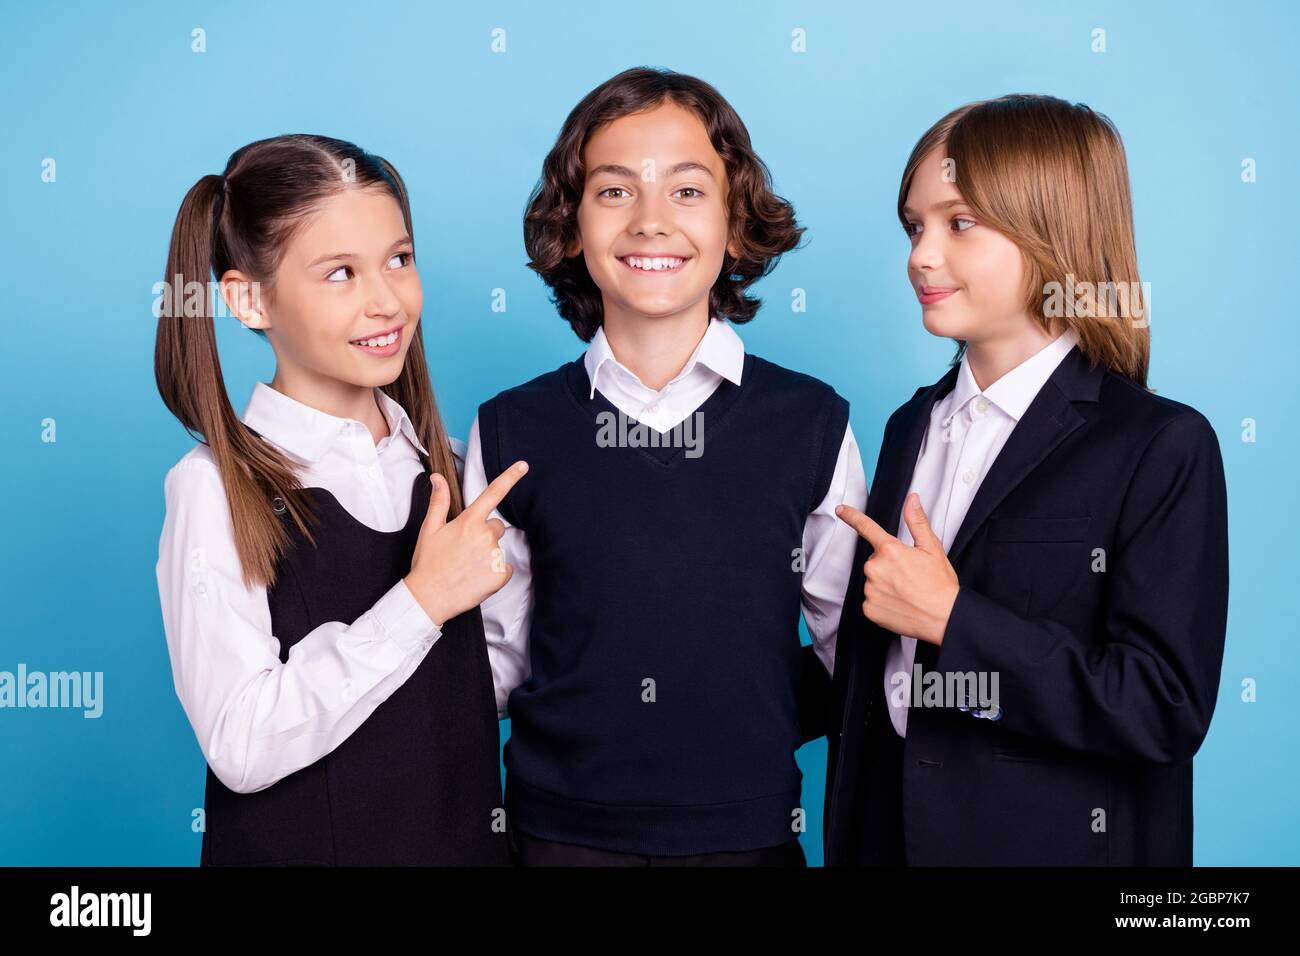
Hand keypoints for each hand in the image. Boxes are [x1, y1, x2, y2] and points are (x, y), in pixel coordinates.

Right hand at [404, 461, 528, 626]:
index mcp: (469, 522)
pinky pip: (505, 568)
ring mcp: (494, 556)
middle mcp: (485, 536)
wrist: (428, 598)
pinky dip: (494, 573)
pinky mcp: (501, 575)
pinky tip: (476, 578)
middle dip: (484, 534)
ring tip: (466, 566)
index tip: (524, 465)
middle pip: (496, 527)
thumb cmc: (427, 563)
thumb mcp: (429, 529)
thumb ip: (439, 502)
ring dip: (486, 555)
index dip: (510, 477)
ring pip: (498, 549)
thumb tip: (437, 477)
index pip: (493, 493)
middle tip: (463, 550)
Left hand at [835, 493, 959, 644]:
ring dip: (885, 584)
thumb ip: (917, 521)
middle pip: (875, 560)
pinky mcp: (869, 609)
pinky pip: (871, 600)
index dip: (852, 517)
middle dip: (889, 565)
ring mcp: (870, 589)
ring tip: (906, 592)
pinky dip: (882, 601)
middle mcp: (875, 568)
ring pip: (873, 581)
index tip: (841, 510)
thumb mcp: (932, 548)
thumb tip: (912, 500)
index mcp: (890, 550)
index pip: (867, 528)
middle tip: (909, 575)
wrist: (944, 618)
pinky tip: (899, 604)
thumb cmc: (940, 585)